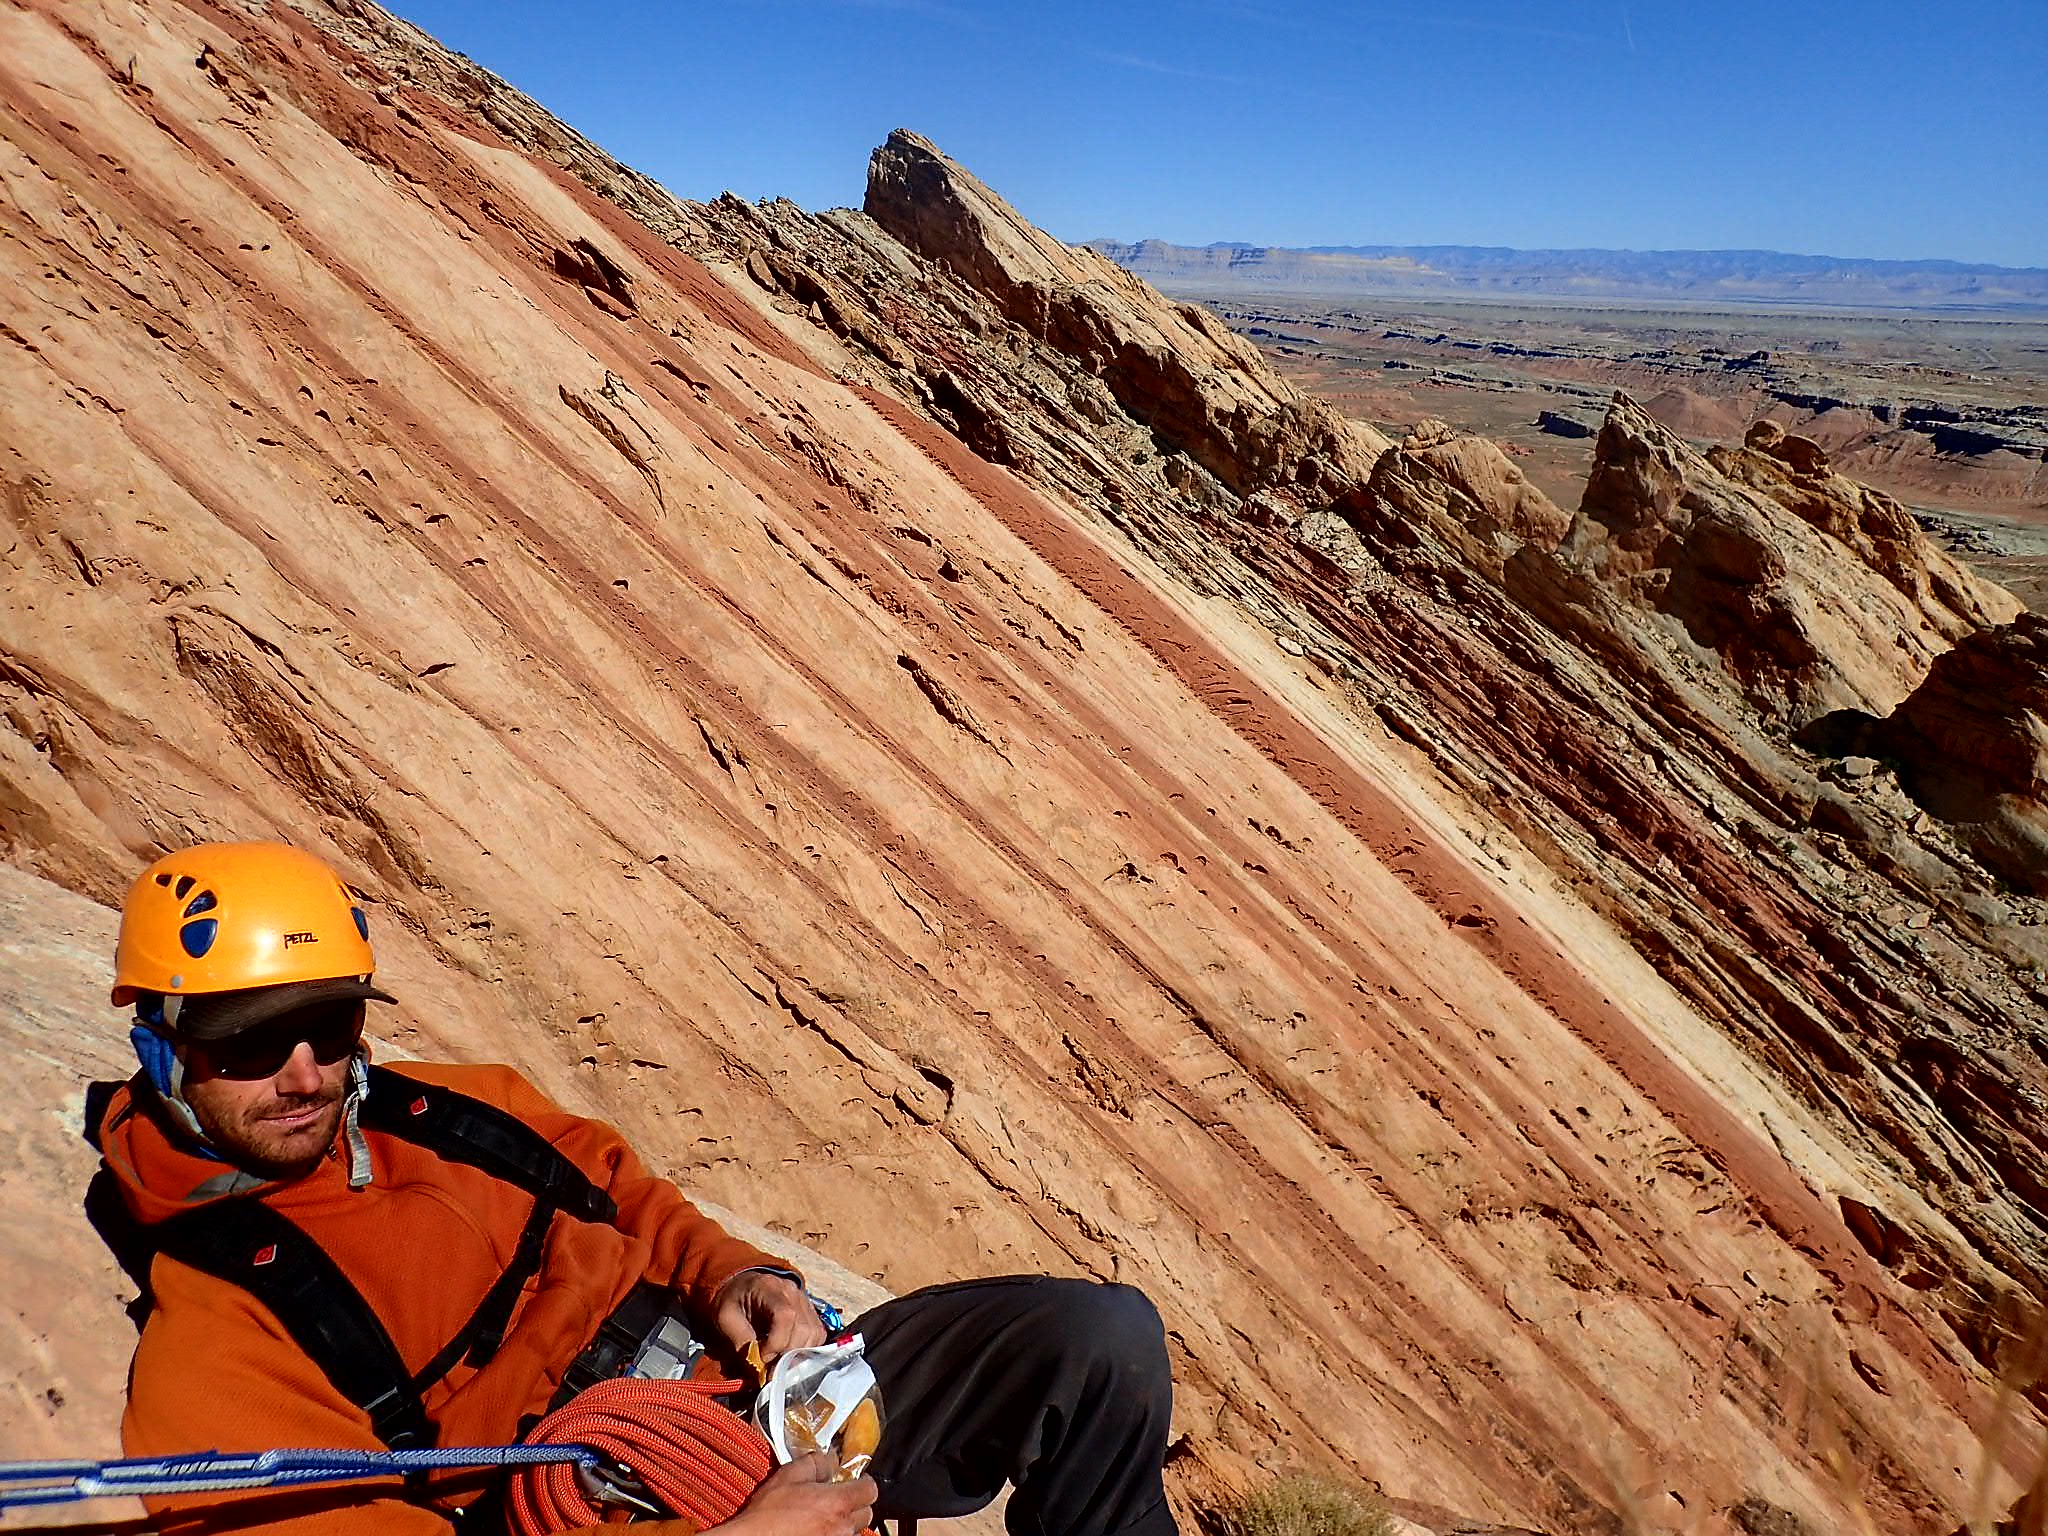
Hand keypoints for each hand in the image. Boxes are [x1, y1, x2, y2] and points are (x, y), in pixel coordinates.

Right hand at [707, 1452, 875, 1535]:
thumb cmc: (768, 1516)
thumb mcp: (789, 1476)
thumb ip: (815, 1462)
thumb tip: (829, 1458)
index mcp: (838, 1503)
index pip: (870, 1489)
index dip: (862, 1482)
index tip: (854, 1479)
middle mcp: (842, 1527)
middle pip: (866, 1512)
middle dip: (854, 1504)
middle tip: (836, 1498)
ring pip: (852, 1530)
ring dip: (843, 1522)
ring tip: (821, 1517)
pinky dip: (832, 1534)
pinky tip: (813, 1529)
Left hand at [712, 1269, 826, 1367]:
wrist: (743, 1287)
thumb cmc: (732, 1301)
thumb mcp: (725, 1319)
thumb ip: (741, 1342)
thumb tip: (759, 1370)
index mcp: (769, 1288)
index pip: (785, 1316)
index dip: (776, 1343)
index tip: (762, 1358)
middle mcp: (793, 1292)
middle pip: (803, 1329)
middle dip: (786, 1355)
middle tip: (768, 1368)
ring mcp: (805, 1301)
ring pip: (813, 1335)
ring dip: (796, 1356)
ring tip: (776, 1362)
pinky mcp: (811, 1313)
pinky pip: (817, 1336)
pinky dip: (805, 1351)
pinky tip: (787, 1355)